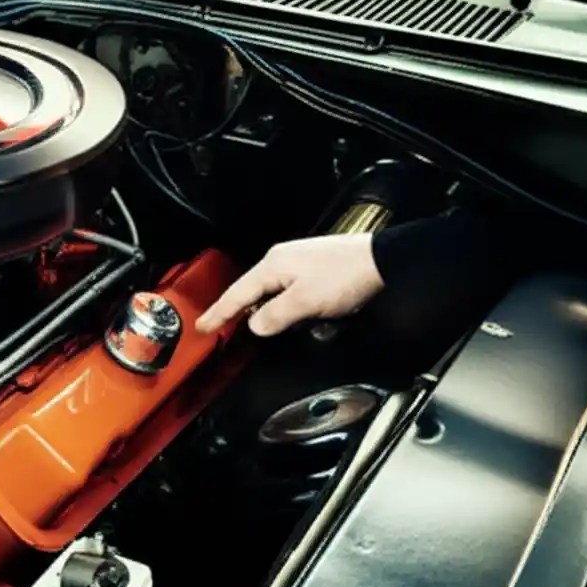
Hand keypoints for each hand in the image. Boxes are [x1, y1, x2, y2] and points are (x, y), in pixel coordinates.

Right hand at [196, 233, 384, 336]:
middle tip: (220, 327)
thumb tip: (255, 326)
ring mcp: (298, 263)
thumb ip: (275, 316)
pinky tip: (287, 314)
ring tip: (253, 325)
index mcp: (274, 266)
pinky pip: (286, 289)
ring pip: (269, 291)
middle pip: (250, 290)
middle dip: (236, 309)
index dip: (219, 313)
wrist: (384, 260)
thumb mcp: (306, 302)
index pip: (237, 294)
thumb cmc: (345, 277)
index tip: (202, 326)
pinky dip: (280, 304)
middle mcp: (281, 260)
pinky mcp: (313, 268)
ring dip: (263, 309)